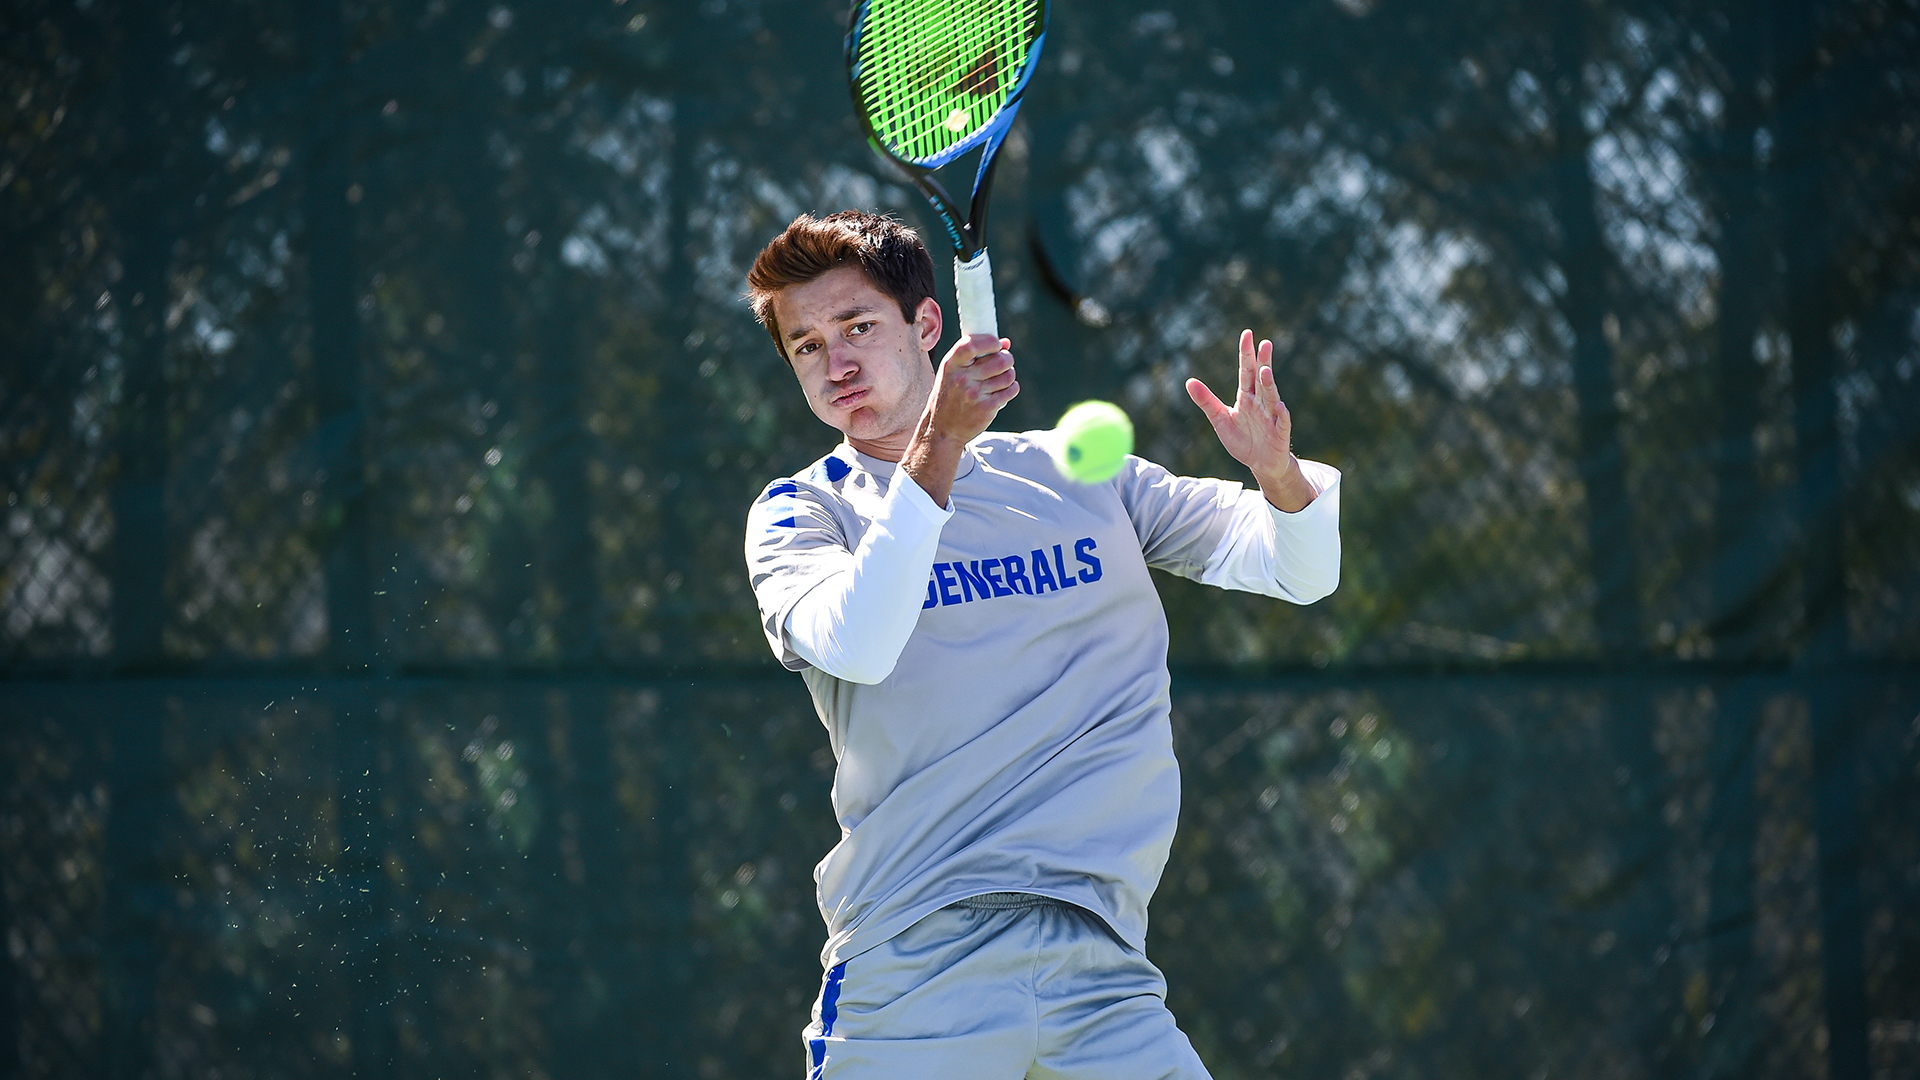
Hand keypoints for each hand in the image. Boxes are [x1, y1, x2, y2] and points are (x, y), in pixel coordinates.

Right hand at [901, 334, 1017, 508]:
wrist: (942, 430)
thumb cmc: (948, 397)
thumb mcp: (952, 373)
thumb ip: (974, 356)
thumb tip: (1005, 343)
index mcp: (951, 365)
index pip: (972, 344)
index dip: (990, 341)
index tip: (997, 344)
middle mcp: (963, 379)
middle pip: (1000, 360)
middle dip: (1007, 358)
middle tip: (1004, 362)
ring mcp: (975, 394)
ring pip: (1008, 375)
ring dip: (1009, 375)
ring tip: (1001, 379)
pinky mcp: (987, 408)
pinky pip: (1010, 390)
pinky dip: (1011, 388)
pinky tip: (1002, 391)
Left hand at [1186, 330, 1314, 511]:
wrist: (1260, 464)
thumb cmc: (1242, 440)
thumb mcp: (1220, 420)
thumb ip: (1206, 401)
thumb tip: (1189, 381)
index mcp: (1246, 398)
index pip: (1246, 372)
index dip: (1246, 354)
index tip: (1248, 334)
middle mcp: (1260, 403)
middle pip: (1261, 379)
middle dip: (1263, 362)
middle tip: (1264, 343)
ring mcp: (1272, 417)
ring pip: (1271, 397)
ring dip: (1269, 384)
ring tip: (1265, 371)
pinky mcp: (1280, 433)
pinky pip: (1282, 422)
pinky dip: (1281, 414)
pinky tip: (1279, 406)